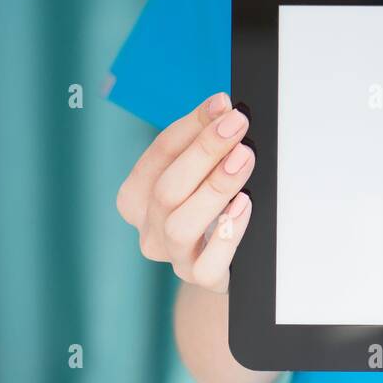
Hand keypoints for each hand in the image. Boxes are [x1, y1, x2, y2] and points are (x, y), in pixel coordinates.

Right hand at [116, 92, 254, 292]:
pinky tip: (243, 207)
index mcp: (138, 195)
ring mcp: (174, 256)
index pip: (160, 153)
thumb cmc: (208, 207)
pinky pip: (208, 263)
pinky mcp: (202, 278)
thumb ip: (203, 140)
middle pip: (167, 188)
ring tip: (243, 160)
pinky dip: (226, 234)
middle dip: (204, 151)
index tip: (223, 103)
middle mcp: (149, 228)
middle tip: (237, 125)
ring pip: (180, 225)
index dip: (192, 125)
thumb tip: (222, 107)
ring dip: (214, 188)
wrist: (223, 263)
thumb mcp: (200, 172)